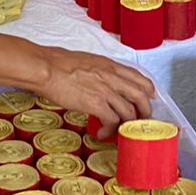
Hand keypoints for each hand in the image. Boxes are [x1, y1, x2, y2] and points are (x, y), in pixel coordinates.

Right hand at [35, 47, 155, 136]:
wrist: (46, 68)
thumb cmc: (58, 63)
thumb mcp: (87, 61)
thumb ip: (100, 71)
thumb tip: (101, 81)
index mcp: (110, 65)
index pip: (138, 77)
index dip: (148, 89)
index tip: (150, 97)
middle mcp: (112, 77)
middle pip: (141, 96)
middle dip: (145, 111)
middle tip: (141, 120)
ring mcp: (105, 91)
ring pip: (129, 112)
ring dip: (126, 125)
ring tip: (118, 131)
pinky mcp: (96, 104)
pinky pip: (112, 121)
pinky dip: (110, 131)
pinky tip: (103, 133)